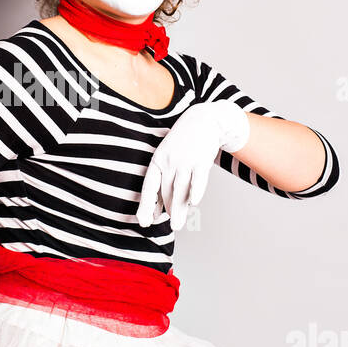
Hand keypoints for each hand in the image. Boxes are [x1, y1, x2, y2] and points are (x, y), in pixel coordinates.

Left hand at [136, 101, 249, 230]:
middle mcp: (169, 162)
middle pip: (166, 191)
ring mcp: (185, 160)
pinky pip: (198, 178)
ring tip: (177, 225)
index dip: (146, 205)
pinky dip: (196, 190)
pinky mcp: (202, 159)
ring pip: (181, 189)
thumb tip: (157, 210)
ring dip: (178, 208)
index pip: (149, 187)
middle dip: (167, 211)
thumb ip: (164, 182)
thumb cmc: (183, 144)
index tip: (143, 221)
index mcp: (158, 161)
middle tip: (170, 226)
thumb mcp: (168, 157)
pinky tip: (194, 202)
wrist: (204, 120)